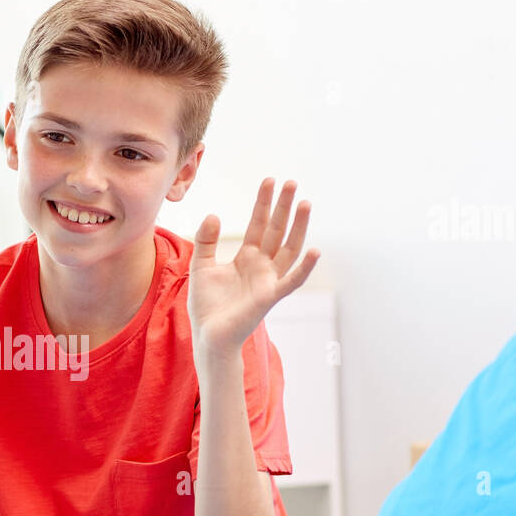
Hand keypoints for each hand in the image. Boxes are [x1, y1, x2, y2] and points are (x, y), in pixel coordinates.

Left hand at [187, 178, 319, 357]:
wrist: (207, 335)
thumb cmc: (206, 305)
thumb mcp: (200, 266)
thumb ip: (206, 240)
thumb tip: (214, 214)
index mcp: (247, 257)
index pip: (258, 224)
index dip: (263, 203)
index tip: (270, 181)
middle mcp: (261, 265)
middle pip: (276, 231)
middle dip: (284, 207)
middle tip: (292, 183)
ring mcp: (268, 280)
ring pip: (289, 249)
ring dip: (299, 227)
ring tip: (305, 204)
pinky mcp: (270, 297)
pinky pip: (291, 281)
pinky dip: (305, 268)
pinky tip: (315, 250)